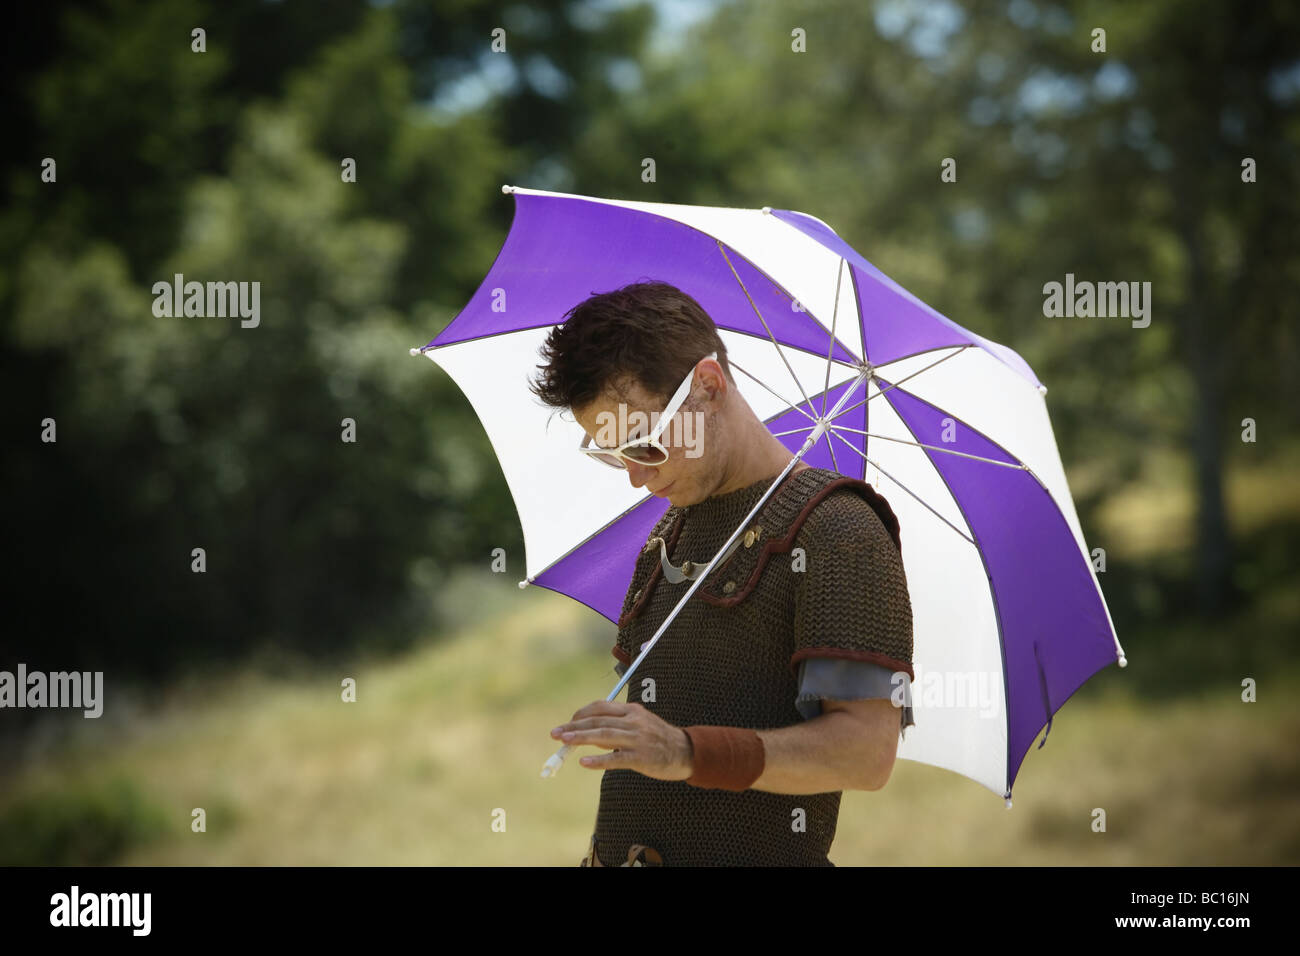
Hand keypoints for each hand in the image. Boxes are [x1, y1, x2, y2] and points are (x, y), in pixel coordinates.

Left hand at [550, 701, 693, 780]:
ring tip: (564, 742)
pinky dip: (599, 760)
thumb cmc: (658, 738)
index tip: (568, 723)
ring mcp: (638, 739)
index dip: (581, 714)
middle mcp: (633, 721)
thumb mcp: (640, 723)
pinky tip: (585, 762)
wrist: (685, 751)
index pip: (601, 707)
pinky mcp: (642, 757)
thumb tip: (590, 731)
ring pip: (604, 736)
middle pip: (598, 721)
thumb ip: (617, 724)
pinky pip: (616, 758)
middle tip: (556, 733)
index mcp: (632, 711)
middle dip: (574, 727)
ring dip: (581, 738)